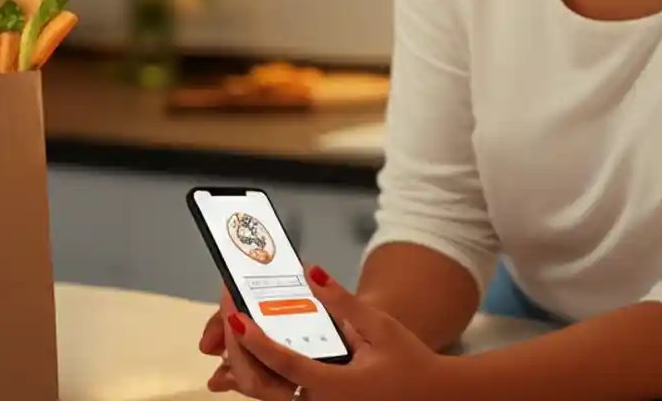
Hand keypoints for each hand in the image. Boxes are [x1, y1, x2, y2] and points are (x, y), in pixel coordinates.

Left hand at [224, 266, 458, 400]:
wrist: (431, 396)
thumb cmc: (409, 362)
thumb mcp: (379, 326)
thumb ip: (343, 301)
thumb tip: (312, 272)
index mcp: (336, 387)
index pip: (285, 364)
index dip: (256, 341)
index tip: (237, 317)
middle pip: (261, 386)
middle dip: (238, 352)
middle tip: (231, 315)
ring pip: (264, 394)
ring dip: (241, 364)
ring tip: (230, 328)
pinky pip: (276, 394)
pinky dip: (256, 372)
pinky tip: (245, 349)